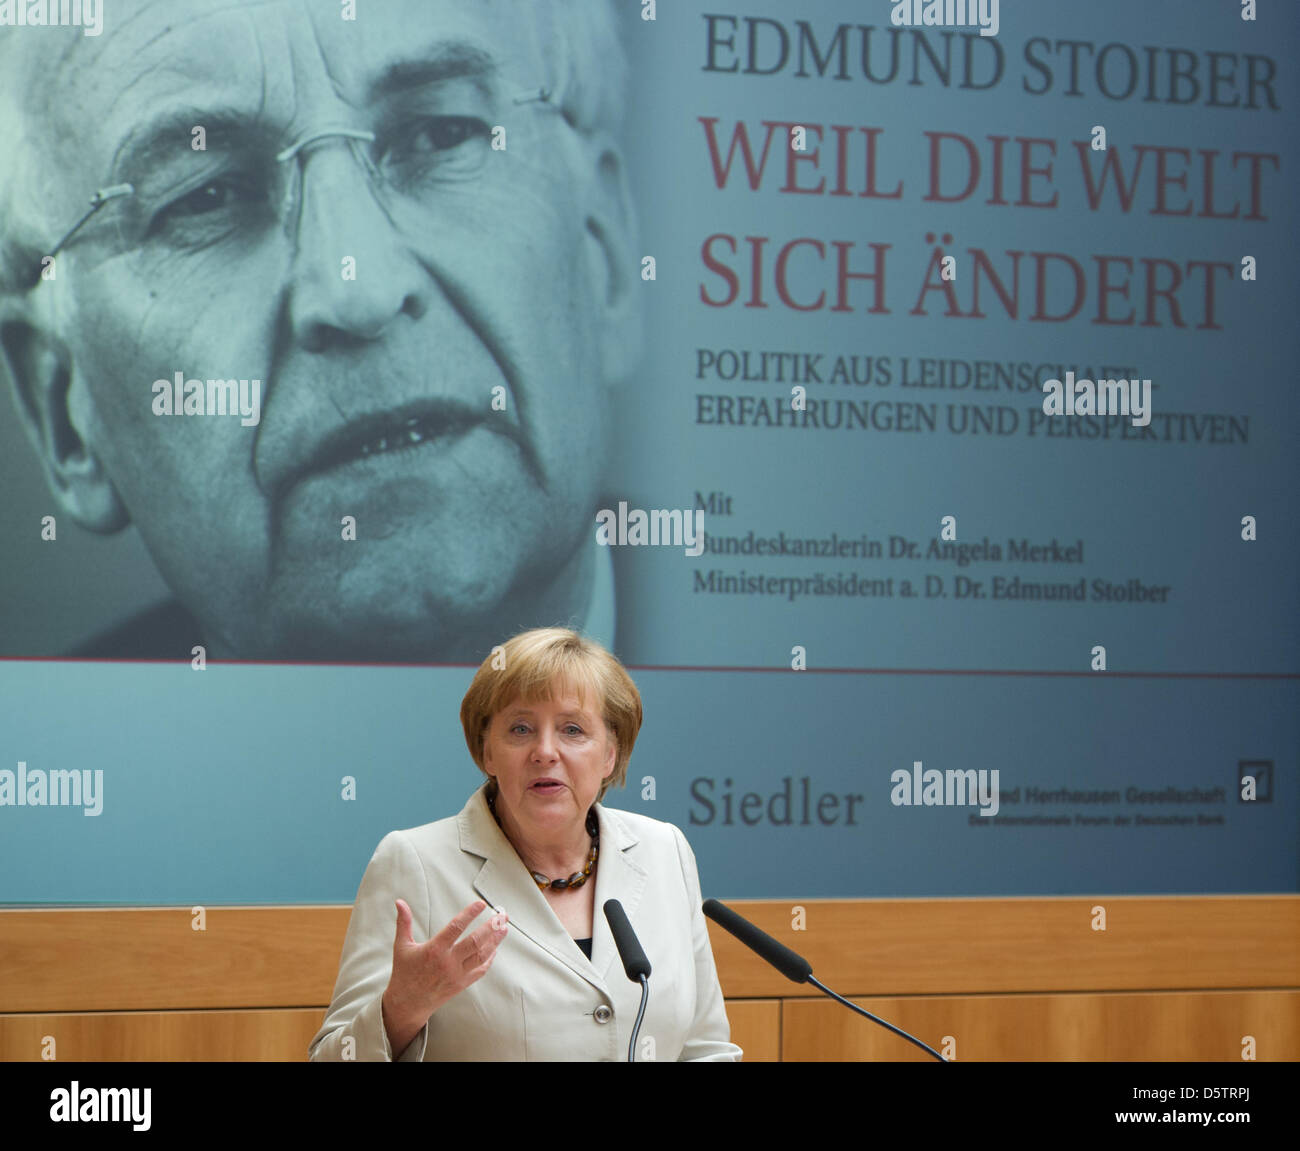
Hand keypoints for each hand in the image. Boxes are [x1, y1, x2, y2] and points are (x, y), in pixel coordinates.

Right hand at [381, 898, 507, 1055]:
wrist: (407, 1004)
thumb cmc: (404, 973)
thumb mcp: (402, 946)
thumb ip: (403, 922)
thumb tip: (399, 902)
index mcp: (434, 950)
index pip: (456, 927)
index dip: (470, 914)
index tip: (481, 904)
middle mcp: (448, 962)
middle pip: (476, 942)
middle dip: (491, 927)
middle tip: (502, 915)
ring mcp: (457, 974)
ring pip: (482, 956)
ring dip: (496, 941)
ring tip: (504, 928)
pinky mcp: (462, 984)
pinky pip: (480, 970)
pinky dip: (489, 959)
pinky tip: (495, 949)